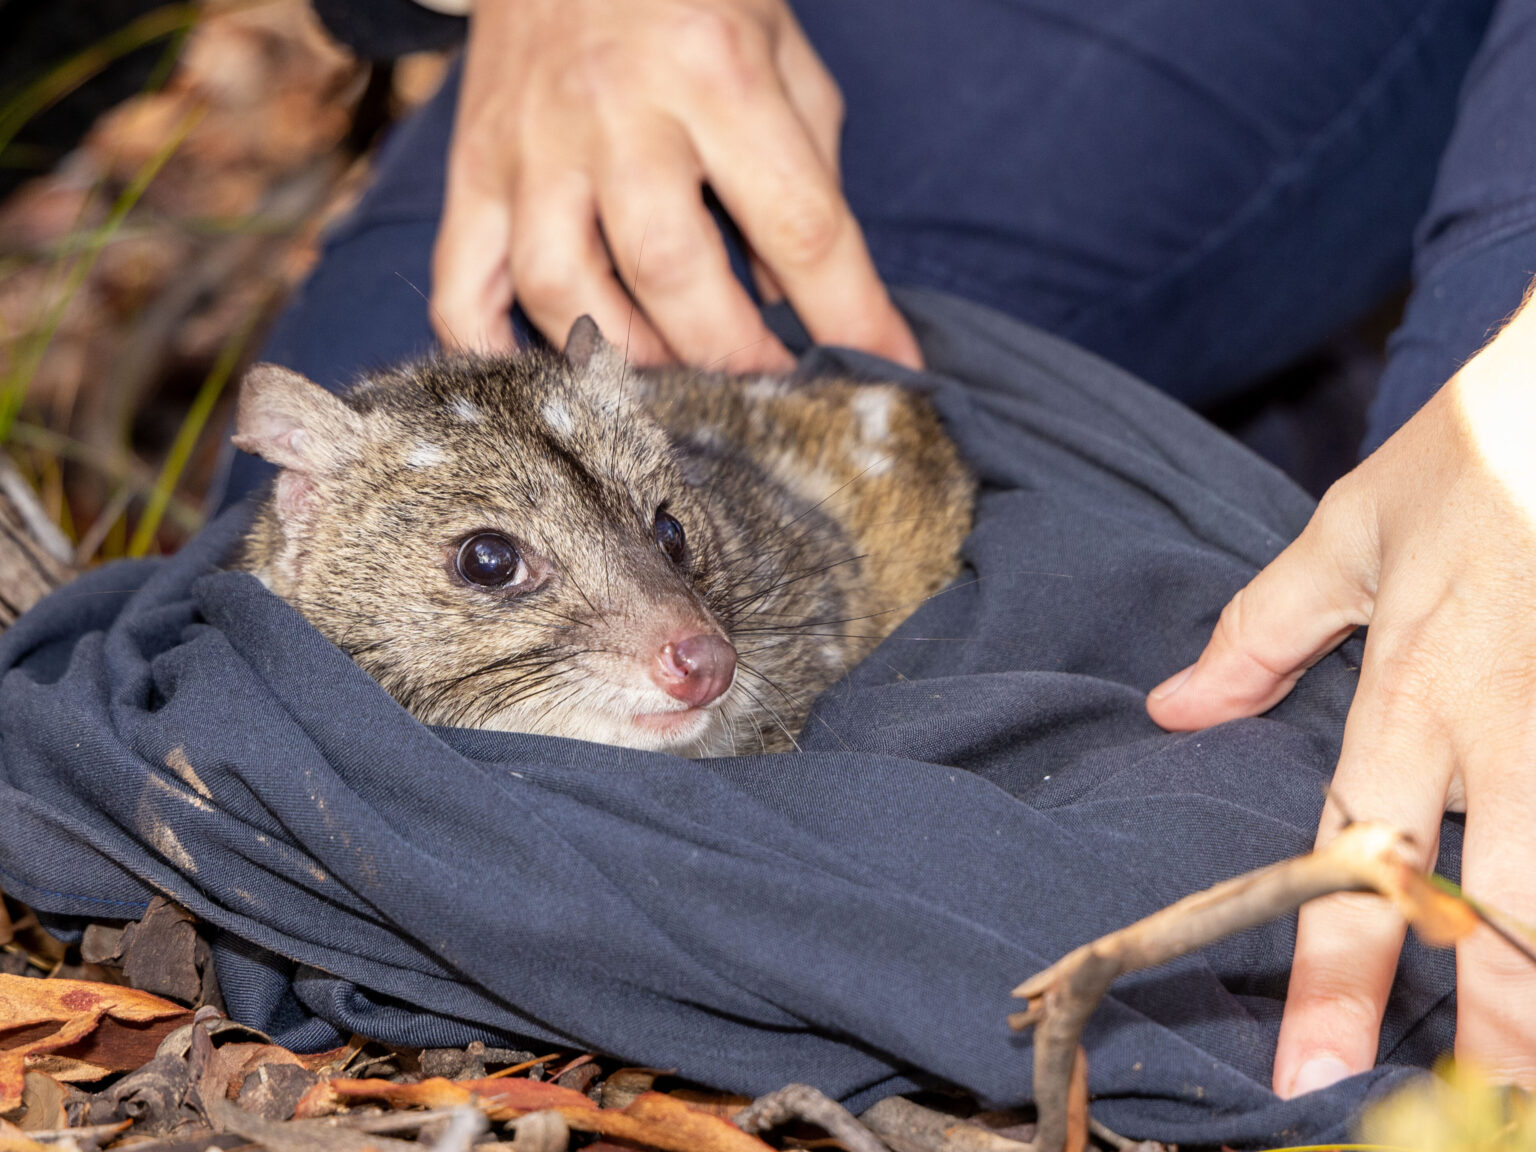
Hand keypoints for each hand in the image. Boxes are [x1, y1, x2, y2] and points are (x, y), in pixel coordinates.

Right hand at [431, 0, 920, 372]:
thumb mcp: (781, 52)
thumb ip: (804, 173)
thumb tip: (789, 300)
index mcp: (717, 73)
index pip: (801, 223)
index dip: (851, 316)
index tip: (888, 371)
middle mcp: (616, 112)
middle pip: (670, 272)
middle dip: (733, 358)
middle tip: (769, 393)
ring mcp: (530, 147)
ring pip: (561, 290)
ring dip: (627, 362)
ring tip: (677, 385)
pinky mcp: (470, 172)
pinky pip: (460, 288)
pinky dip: (494, 351)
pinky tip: (550, 378)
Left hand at [1147, 287, 1535, 1094]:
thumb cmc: (1481, 453)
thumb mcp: (1350, 531)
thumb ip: (1262, 633)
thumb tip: (1176, 709)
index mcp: (1416, 696)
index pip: (1358, 862)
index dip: (1336, 980)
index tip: (1318, 1079)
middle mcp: (1518, 734)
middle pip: (1506, 919)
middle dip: (1501, 1033)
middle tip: (1481, 1119)